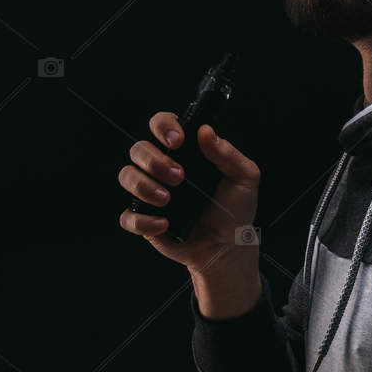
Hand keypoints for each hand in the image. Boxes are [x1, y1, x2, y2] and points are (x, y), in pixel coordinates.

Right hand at [117, 111, 262, 312]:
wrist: (228, 247)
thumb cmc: (235, 210)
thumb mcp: (244, 178)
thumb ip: (228, 154)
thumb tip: (206, 131)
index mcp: (185, 153)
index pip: (162, 125)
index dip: (163, 126)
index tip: (178, 141)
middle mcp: (163, 168)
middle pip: (139, 149)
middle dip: (154, 160)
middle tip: (179, 176)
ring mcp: (150, 193)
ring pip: (127, 176)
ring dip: (143, 186)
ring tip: (168, 199)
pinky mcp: (144, 220)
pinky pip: (128, 215)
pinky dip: (141, 220)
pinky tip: (163, 224)